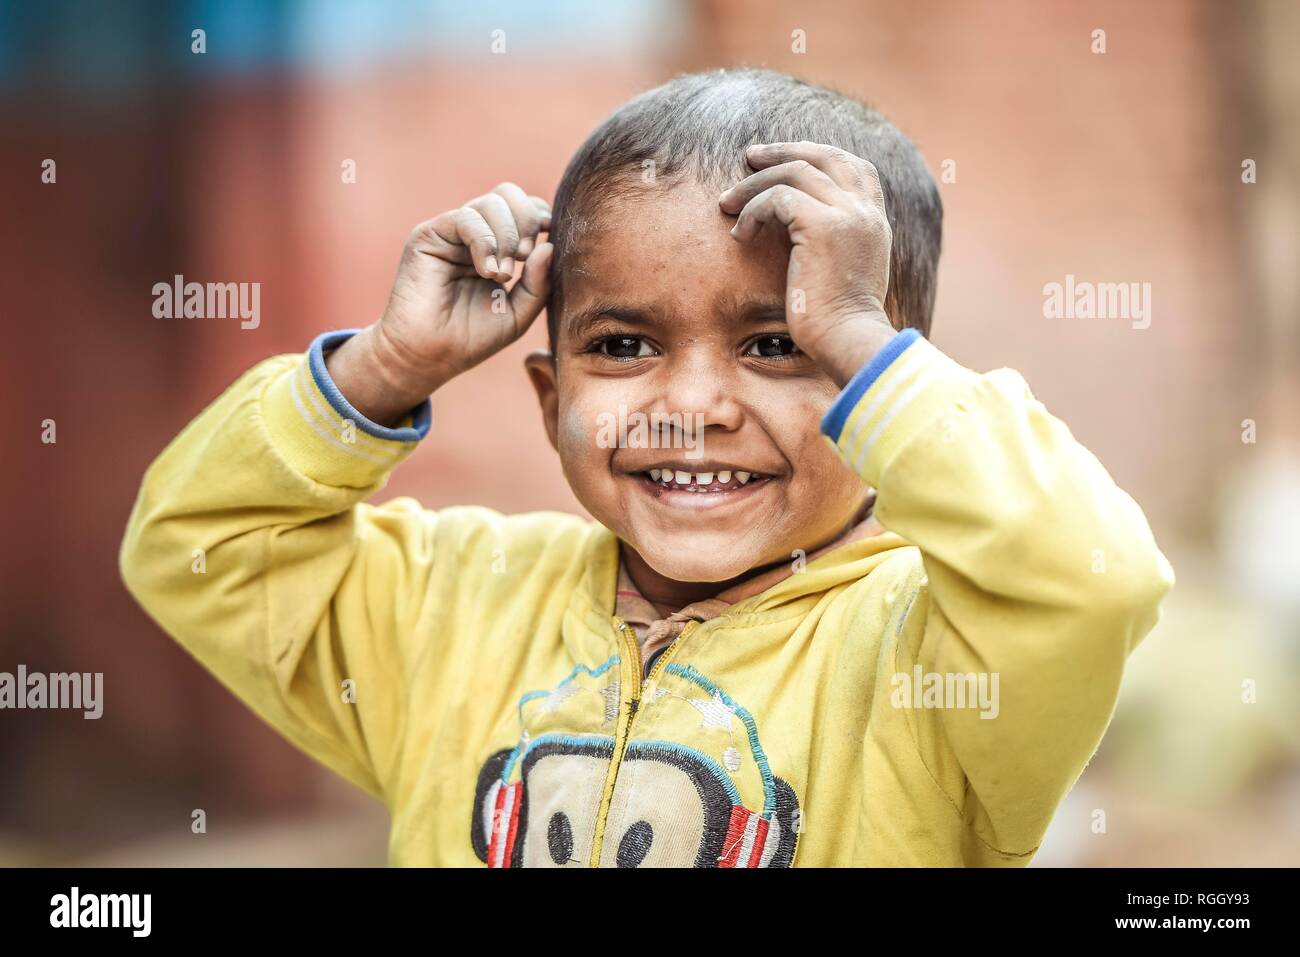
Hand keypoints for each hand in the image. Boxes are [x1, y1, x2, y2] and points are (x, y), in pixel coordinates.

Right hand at [328, 183, 551, 425]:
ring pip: (490, 203)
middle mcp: (474, 234)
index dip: (539, 216)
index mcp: (496, 246)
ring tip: (501, 275)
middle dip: (525, 221)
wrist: (430, 356)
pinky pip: (466, 218)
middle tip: (522, 258)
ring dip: (506, 237)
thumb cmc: (472, 338)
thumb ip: (539, 281)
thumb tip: (550, 244)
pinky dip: (484, 241)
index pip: (523, 209)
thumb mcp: (519, 312)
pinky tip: (486, 271)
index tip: (548, 237)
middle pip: (508, 195)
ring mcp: (451, 232)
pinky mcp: (429, 235)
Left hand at [719, 142, 896, 385]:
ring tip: (727, 202)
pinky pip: (777, 198)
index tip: (783, 160)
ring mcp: (847, 214)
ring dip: (754, 184)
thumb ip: (837, 242)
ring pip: (794, 173)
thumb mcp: (846, 272)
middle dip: (783, 151)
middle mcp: (865, 210)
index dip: (817, 155)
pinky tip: (740, 235)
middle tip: (750, 157)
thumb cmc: (840, 322)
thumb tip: (798, 231)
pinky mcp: (822, 226)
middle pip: (824, 156)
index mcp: (875, 220)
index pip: (855, 166)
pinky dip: (752, 211)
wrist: (848, 341)